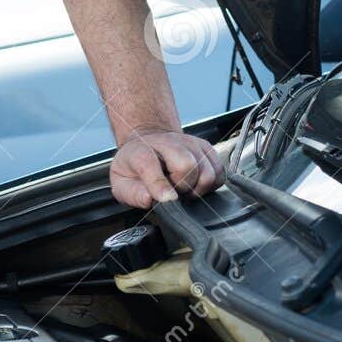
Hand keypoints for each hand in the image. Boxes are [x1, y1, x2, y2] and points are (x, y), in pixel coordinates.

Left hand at [109, 128, 224, 208]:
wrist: (148, 143)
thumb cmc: (135, 166)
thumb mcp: (121, 182)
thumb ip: (132, 193)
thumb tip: (150, 199)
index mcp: (140, 150)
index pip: (149, 163)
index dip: (159, 184)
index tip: (168, 199)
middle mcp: (168, 142)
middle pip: (187, 165)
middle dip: (182, 187)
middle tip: (173, 191)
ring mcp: (190, 143)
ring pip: (207, 172)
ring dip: (197, 188)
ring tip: (183, 188)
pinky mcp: (207, 148)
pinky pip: (219, 173)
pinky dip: (210, 185)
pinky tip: (195, 184)